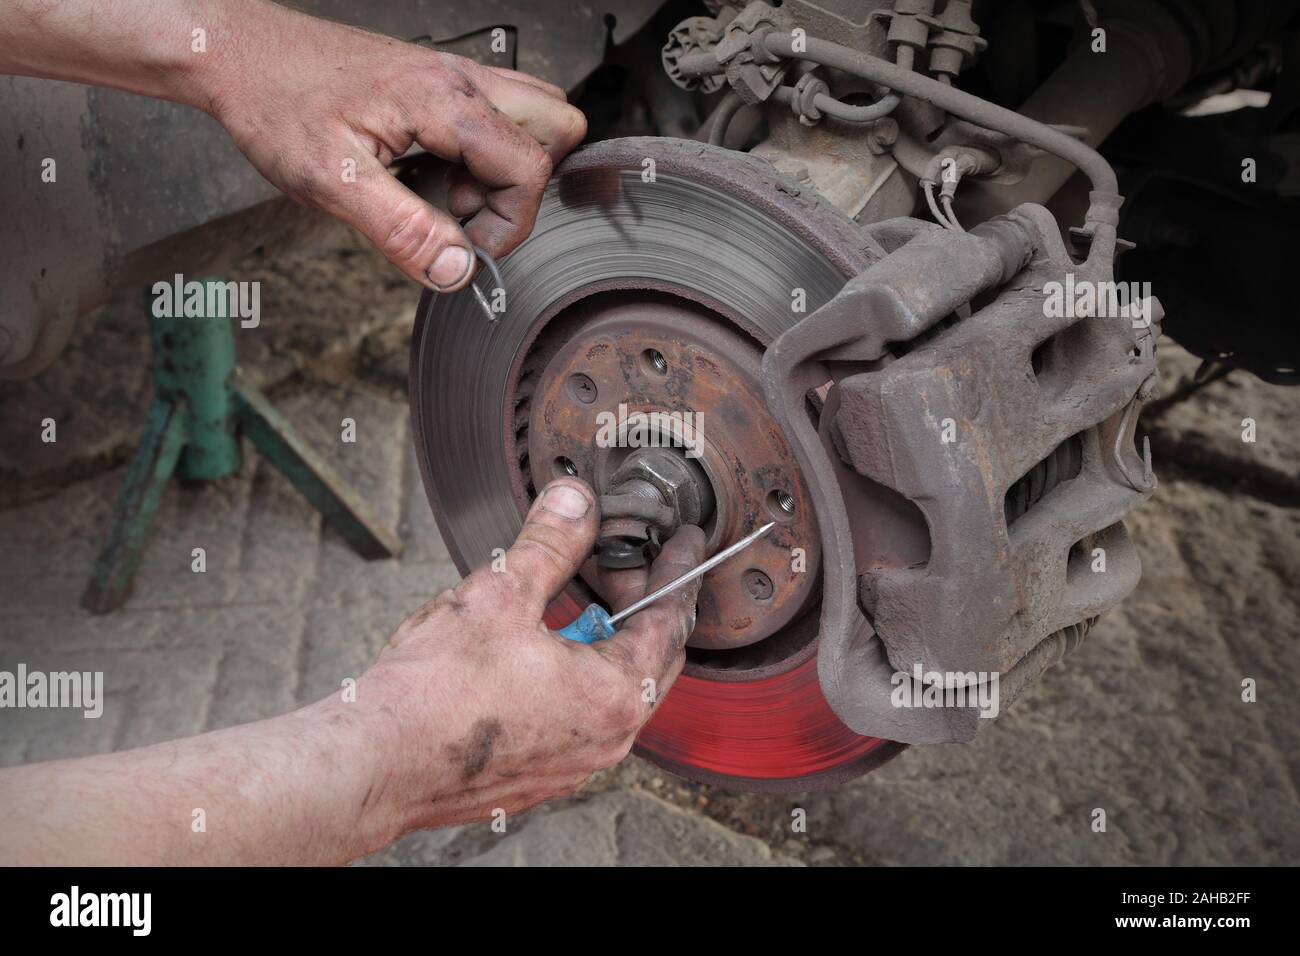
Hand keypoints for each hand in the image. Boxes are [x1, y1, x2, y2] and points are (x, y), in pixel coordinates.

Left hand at [203, 2, 585, 289]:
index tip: (465, 243)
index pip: (530, 166)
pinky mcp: (436, 80)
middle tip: (467, 209)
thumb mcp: (330, 182)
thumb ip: (402, 229)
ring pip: (535, 113)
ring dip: (509, 164)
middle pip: (558, 126)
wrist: (237, 53)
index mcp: (443, 101)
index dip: (509, 221)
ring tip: (448, 189)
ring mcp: (452, 74)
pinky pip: (497, 111)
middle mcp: (459, 78)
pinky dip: (484, 149)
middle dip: (526, 185)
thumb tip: (458, 270)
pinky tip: (434, 169)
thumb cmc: (275, 102)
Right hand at [361, 479, 704, 830]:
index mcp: (613, 695)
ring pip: (614, 689)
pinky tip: (543, 647)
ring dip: (608, 639)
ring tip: (577, 596)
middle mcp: (606, 739)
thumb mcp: (499, 595)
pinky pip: (581, 715)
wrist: (376, 764)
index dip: (679, 572)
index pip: (670, 621)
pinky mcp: (540, 773)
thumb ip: (549, 544)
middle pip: (652, 659)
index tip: (686, 544)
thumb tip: (574, 503)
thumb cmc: (433, 696)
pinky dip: (579, 674)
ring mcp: (575, 763)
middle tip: (627, 560)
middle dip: (645, 604)